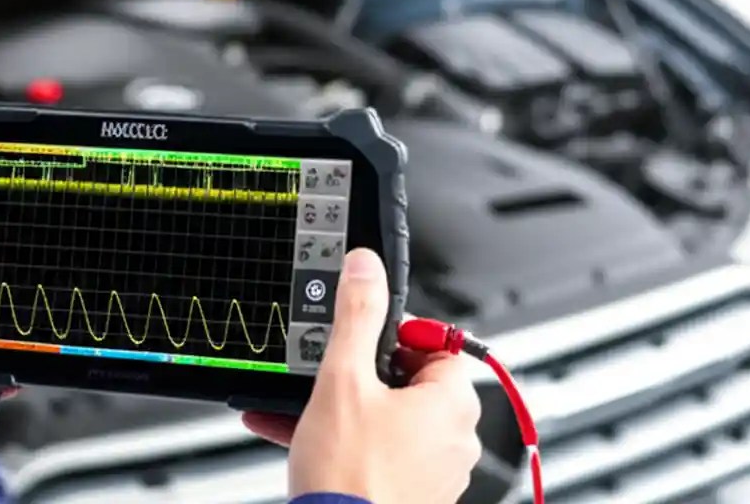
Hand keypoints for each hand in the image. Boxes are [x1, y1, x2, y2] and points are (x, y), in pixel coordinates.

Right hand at [242, 250, 481, 503]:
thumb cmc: (349, 475)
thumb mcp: (343, 378)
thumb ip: (357, 316)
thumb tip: (367, 268)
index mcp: (453, 403)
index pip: (432, 343)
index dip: (388, 335)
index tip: (357, 339)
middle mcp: (454, 438)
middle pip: (404, 379)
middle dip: (354, 373)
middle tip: (323, 374)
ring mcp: (433, 470)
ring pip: (383, 417)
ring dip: (338, 406)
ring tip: (299, 406)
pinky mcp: (409, 493)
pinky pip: (375, 449)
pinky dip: (341, 438)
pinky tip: (294, 432)